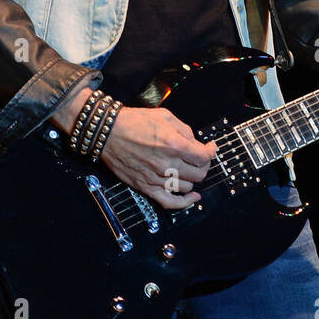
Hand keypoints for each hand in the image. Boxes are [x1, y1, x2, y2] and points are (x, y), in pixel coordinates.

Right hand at [98, 106, 215, 209]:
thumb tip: (195, 143)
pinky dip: (184, 203)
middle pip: (199, 174)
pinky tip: (192, 197)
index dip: (211, 152)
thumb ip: (184, 130)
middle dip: (202, 165)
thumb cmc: (133, 122)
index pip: (204, 157)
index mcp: (174, 144)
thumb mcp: (164, 116)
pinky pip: (170, 202)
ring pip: (187, 186)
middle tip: (198, 158)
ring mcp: (157, 178)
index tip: (210, 148)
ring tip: (186, 169)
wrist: (108, 132)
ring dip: (191, 178)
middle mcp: (167, 164)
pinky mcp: (146, 187)